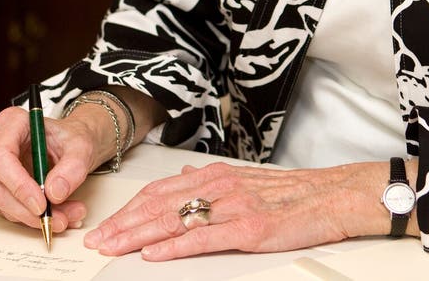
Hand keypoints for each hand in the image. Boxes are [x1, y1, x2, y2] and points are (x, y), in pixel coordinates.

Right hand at [0, 106, 94, 232]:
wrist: (71, 145)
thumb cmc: (70, 139)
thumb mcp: (81, 146)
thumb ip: (72, 167)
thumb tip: (54, 192)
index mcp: (12, 122)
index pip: (1, 156)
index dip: (18, 184)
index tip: (41, 203)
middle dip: (28, 209)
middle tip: (57, 218)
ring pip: (1, 202)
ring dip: (33, 217)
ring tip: (67, 215)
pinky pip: (6, 210)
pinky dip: (30, 218)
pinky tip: (55, 214)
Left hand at [84, 159, 412, 260]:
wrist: (331, 195)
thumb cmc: (290, 193)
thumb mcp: (245, 179)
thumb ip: (210, 182)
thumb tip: (180, 180)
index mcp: (216, 175)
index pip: (160, 191)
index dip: (129, 209)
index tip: (106, 225)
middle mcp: (220, 186)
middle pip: (160, 205)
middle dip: (124, 224)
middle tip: (97, 241)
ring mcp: (233, 207)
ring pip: (174, 220)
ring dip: (138, 236)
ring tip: (113, 247)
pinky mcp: (249, 229)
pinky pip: (205, 238)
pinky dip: (175, 246)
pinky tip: (155, 254)